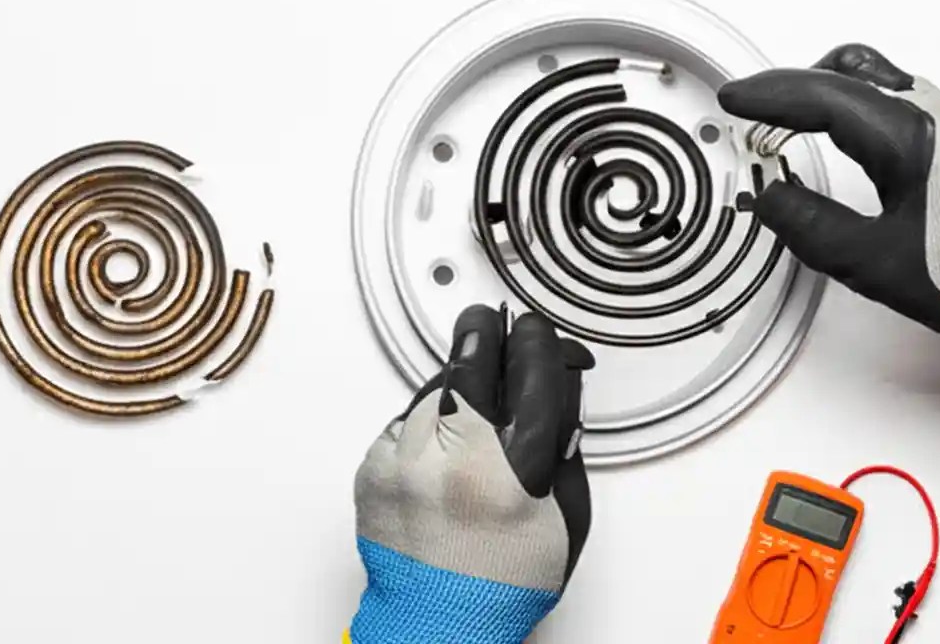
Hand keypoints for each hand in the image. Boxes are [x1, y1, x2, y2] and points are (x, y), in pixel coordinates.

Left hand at [346, 305, 593, 643]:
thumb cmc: (505, 580)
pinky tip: (440, 453)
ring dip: (457, 386)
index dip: (538, 339)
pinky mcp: (373, 466)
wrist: (437, 623)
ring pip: (434, 382)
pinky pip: (403, 419)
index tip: (539, 336)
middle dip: (489, 330)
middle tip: (497, 326)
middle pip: (473, 349)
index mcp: (515, 463)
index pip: (531, 363)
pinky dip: (424, 424)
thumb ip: (565, 440)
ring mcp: (407, 456)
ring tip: (472, 425)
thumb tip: (557, 381)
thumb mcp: (566, 512)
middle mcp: (456, 451)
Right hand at [719, 44, 939, 364]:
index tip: (737, 98)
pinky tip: (854, 144)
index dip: (772, 96)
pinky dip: (868, 110)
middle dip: (798, 88)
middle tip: (760, 116)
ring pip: (885, 82)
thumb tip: (771, 198)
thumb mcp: (870, 262)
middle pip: (854, 71)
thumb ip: (809, 225)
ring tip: (798, 130)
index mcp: (916, 138)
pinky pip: (912, 102)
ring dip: (834, 97)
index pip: (826, 96)